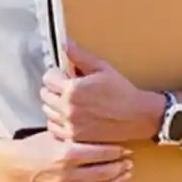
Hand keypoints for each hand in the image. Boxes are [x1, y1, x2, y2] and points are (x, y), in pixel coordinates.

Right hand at [6, 130, 132, 181]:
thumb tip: (100, 130)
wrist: (13, 165)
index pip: (101, 153)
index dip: (118, 152)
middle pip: (104, 173)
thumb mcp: (56, 134)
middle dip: (121, 168)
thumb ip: (76, 135)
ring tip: (124, 176)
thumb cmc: (34, 146)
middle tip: (129, 163)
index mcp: (67, 154)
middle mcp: (68, 174)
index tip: (127, 149)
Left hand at [41, 39, 163, 143]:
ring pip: (47, 111)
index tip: (65, 75)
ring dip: (55, 105)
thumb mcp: (102, 68)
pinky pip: (54, 128)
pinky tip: (72, 116)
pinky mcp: (73, 137)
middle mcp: (67, 108)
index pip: (48, 77)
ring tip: (71, 102)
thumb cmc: (121, 91)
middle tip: (69, 88)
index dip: (57, 74)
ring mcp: (69, 125)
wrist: (136, 116)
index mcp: (72, 89)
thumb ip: (80, 56)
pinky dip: (59, 121)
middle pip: (45, 94)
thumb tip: (65, 43)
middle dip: (55, 88)